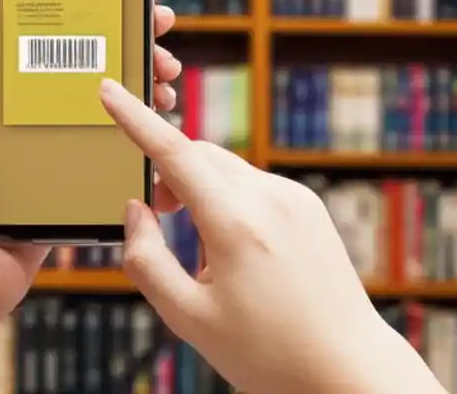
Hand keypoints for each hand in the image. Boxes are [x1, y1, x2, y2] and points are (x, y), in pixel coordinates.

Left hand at [0, 5, 184, 325]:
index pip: (38, 48)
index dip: (78, 22)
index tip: (119, 4)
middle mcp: (20, 126)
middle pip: (82, 76)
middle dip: (127, 55)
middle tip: (161, 50)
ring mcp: (47, 159)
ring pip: (101, 115)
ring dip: (139, 96)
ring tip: (168, 90)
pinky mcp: (65, 193)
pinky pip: (104, 162)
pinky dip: (134, 146)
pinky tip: (162, 136)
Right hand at [99, 79, 447, 393]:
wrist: (347, 370)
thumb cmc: (269, 353)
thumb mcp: (188, 317)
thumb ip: (146, 259)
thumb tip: (137, 211)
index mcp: (237, 224)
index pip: (174, 152)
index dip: (135, 119)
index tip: (109, 90)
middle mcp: (271, 199)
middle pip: (199, 156)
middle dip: (169, 174)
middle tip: (157, 217)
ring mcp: (296, 199)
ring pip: (226, 171)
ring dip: (200, 194)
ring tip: (208, 260)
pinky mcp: (310, 208)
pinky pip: (254, 187)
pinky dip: (230, 204)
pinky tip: (239, 258)